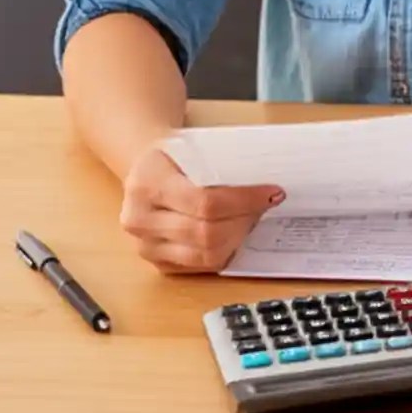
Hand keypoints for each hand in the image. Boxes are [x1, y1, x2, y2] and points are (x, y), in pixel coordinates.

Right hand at [119, 146, 285, 272]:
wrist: (144, 171)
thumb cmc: (172, 157)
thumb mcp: (190, 146)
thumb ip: (221, 164)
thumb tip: (267, 183)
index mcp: (147, 183)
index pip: (204, 202)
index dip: (244, 200)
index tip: (271, 193)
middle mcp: (140, 219)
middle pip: (207, 233)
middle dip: (245, 220)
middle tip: (266, 205)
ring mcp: (146, 246)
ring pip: (207, 255)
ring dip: (239, 238)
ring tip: (252, 218)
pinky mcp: (157, 263)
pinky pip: (202, 266)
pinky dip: (226, 251)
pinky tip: (236, 233)